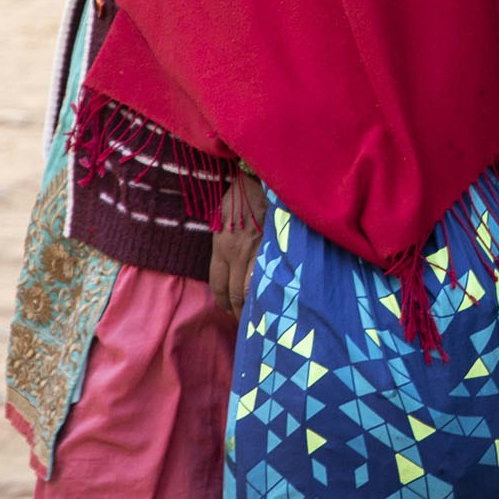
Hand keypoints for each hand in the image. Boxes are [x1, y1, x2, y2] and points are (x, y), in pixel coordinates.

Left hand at [208, 171, 264, 321]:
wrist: (258, 176)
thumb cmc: (239, 193)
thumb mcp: (222, 217)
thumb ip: (224, 240)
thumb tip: (229, 256)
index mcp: (222, 248)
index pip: (219, 286)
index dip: (224, 302)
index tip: (229, 309)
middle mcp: (237, 255)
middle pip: (236, 294)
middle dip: (240, 311)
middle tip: (246, 322)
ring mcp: (259, 252)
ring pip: (254, 290)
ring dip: (256, 306)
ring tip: (262, 316)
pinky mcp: (277, 246)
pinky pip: (273, 275)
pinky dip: (274, 290)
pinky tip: (279, 297)